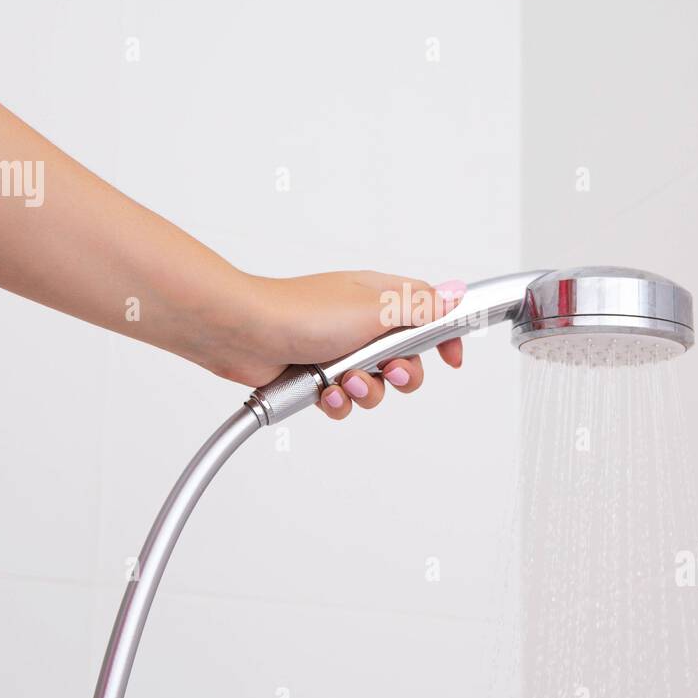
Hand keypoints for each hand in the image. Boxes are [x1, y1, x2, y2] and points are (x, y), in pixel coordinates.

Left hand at [219, 270, 467, 419]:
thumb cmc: (300, 312)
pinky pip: (343, 399)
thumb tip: (455, 296)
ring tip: (344, 381)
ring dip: (365, 391)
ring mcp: (337, 349)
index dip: (444, 335)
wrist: (242, 334)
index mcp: (377, 297)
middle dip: (402, 374)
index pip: (427, 312)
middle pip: (405, 357)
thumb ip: (419, 308)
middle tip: (388, 372)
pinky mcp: (315, 375)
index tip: (451, 358)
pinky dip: (338, 402)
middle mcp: (360, 322)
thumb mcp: (373, 308)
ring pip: (374, 385)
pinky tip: (325, 393)